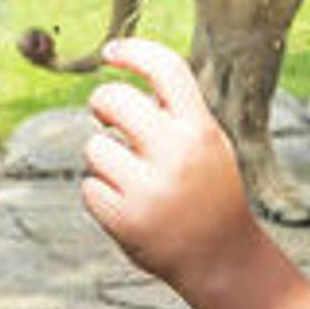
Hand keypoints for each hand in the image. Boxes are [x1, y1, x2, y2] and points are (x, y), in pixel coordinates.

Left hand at [80, 37, 266, 292]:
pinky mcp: (126, 218)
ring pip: (94, 147)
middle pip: (113, 100)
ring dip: (103, 160)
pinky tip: (127, 206)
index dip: (133, 52)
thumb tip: (126, 74)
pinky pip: (88, 186)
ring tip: (130, 178)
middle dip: (101, 105)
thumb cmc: (207, 191)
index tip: (111, 53)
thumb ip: (175, 112)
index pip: (165, 68)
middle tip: (106, 117)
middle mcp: (176, 153)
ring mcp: (150, 187)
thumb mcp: (207, 144)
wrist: (221, 257)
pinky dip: (100, 194)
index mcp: (200, 129)